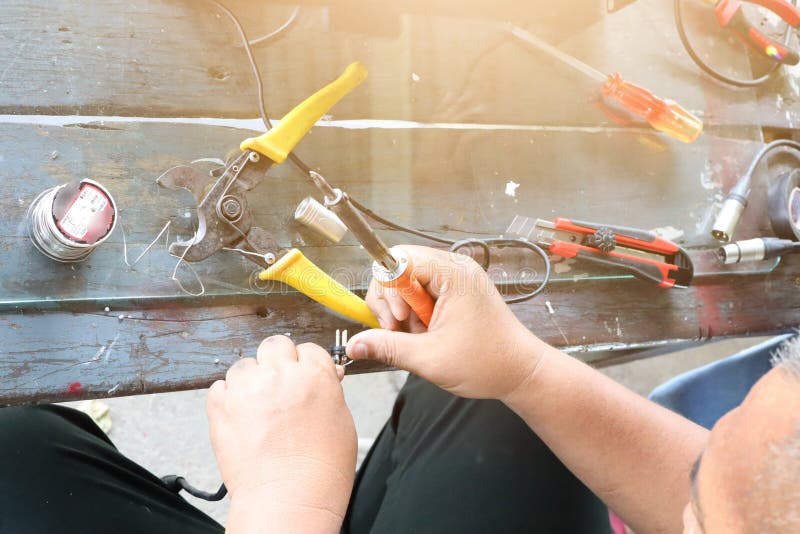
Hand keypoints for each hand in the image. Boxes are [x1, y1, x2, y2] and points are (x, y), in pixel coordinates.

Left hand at [206, 336, 355, 531]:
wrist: (288, 500)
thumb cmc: (320, 471)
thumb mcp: (342, 422)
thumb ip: (329, 391)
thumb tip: (324, 378)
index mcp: (315, 375)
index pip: (307, 349)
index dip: (303, 364)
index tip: (300, 375)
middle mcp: (280, 375)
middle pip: (274, 345)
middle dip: (276, 363)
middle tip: (278, 387)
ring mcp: (248, 388)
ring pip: (244, 365)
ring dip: (249, 381)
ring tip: (257, 410)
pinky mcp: (221, 405)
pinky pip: (219, 387)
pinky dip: (227, 399)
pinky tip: (240, 418)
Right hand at [346, 245, 544, 400]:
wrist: (520, 372)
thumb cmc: (488, 362)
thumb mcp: (430, 358)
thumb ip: (387, 347)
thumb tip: (354, 344)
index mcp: (453, 274)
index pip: (398, 259)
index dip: (389, 290)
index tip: (397, 320)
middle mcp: (454, 268)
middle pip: (397, 268)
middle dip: (392, 302)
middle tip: (403, 331)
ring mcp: (455, 279)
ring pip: (405, 282)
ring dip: (403, 311)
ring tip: (420, 335)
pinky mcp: (454, 291)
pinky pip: (419, 292)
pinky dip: (415, 314)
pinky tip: (427, 333)